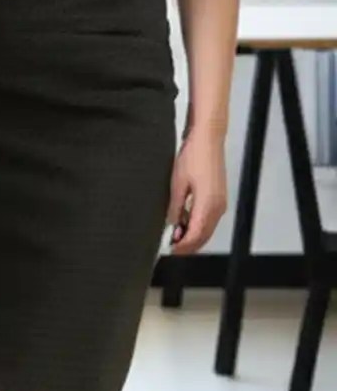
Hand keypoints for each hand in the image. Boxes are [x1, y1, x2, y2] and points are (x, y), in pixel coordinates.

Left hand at [168, 128, 227, 254]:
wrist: (207, 140)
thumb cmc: (193, 157)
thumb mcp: (177, 184)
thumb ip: (176, 207)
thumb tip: (172, 223)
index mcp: (207, 205)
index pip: (195, 235)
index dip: (183, 246)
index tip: (171, 250)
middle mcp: (218, 207)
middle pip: (204, 236)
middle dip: (188, 244)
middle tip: (171, 246)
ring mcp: (220, 202)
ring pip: (207, 229)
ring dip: (193, 235)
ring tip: (174, 235)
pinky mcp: (219, 197)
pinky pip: (209, 219)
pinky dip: (198, 225)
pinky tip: (184, 222)